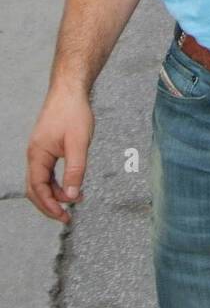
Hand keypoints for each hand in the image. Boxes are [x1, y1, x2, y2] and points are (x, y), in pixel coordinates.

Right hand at [26, 84, 93, 223]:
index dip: (50, 205)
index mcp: (37, 155)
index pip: (38, 189)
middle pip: (35, 189)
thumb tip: (73, 195)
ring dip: (54, 194)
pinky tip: (71, 186)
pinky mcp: (46, 147)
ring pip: (40, 181)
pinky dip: (56, 182)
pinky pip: (46, 172)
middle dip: (49, 205)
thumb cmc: (73, 113)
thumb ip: (75, 170)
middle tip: (67, 218)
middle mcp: (34, 155)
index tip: (65, 217)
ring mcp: (38, 151)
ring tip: (74, 201)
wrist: (69, 90)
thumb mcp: (78, 144)